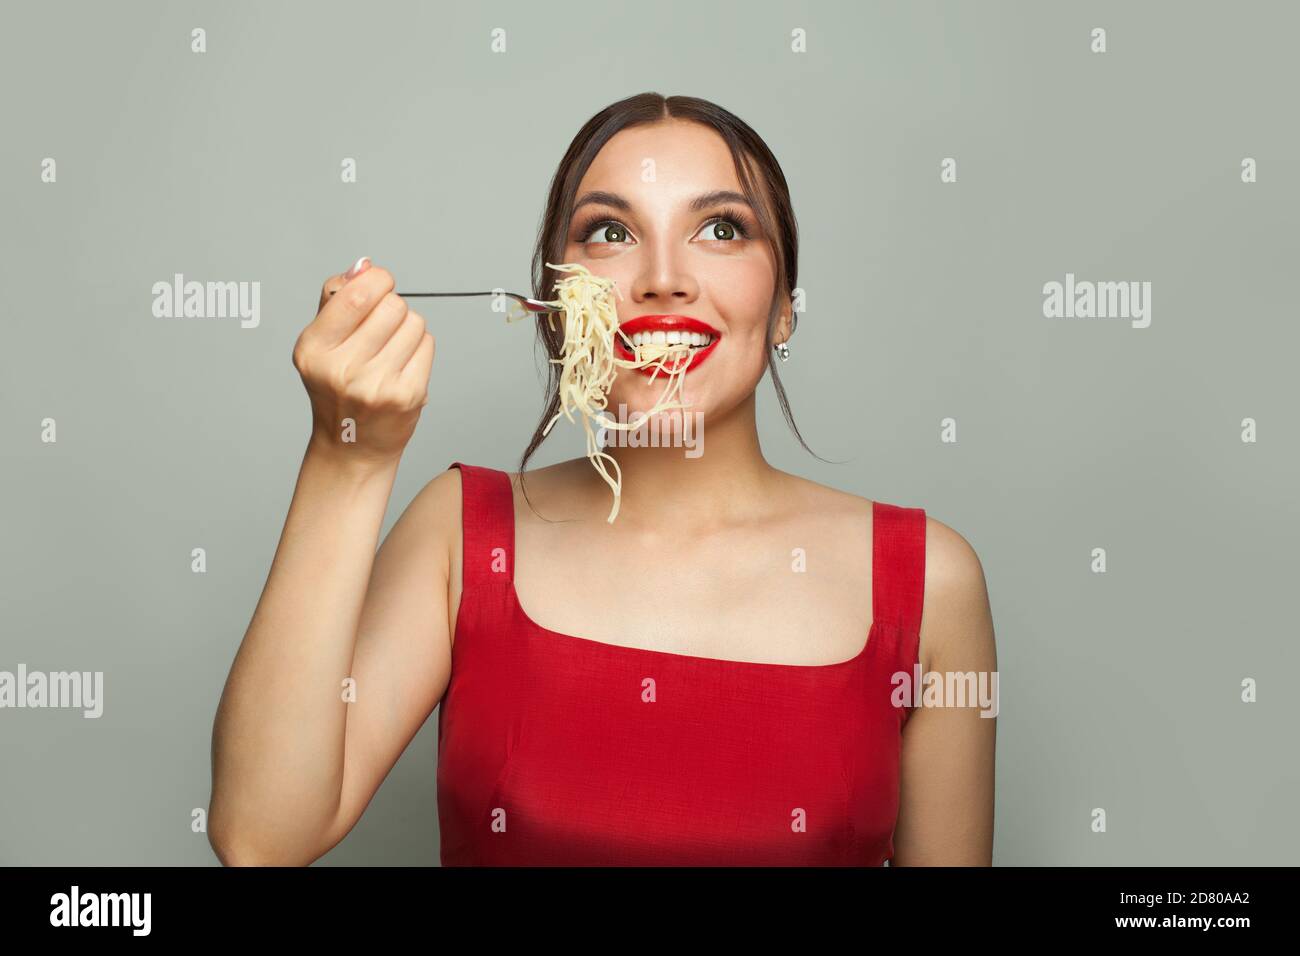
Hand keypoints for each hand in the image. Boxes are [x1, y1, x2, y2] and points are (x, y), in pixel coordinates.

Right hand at [293, 257, 434, 466]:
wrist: (351, 446)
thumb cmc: (338, 388)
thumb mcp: (322, 343)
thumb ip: (337, 298)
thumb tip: (363, 266)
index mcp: (314, 349)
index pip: (358, 292)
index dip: (379, 280)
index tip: (380, 285)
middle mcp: (341, 369)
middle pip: (393, 305)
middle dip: (393, 308)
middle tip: (382, 330)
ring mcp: (375, 385)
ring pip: (414, 323)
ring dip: (408, 329)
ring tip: (391, 352)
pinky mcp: (405, 396)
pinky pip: (427, 345)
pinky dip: (420, 349)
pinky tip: (403, 366)